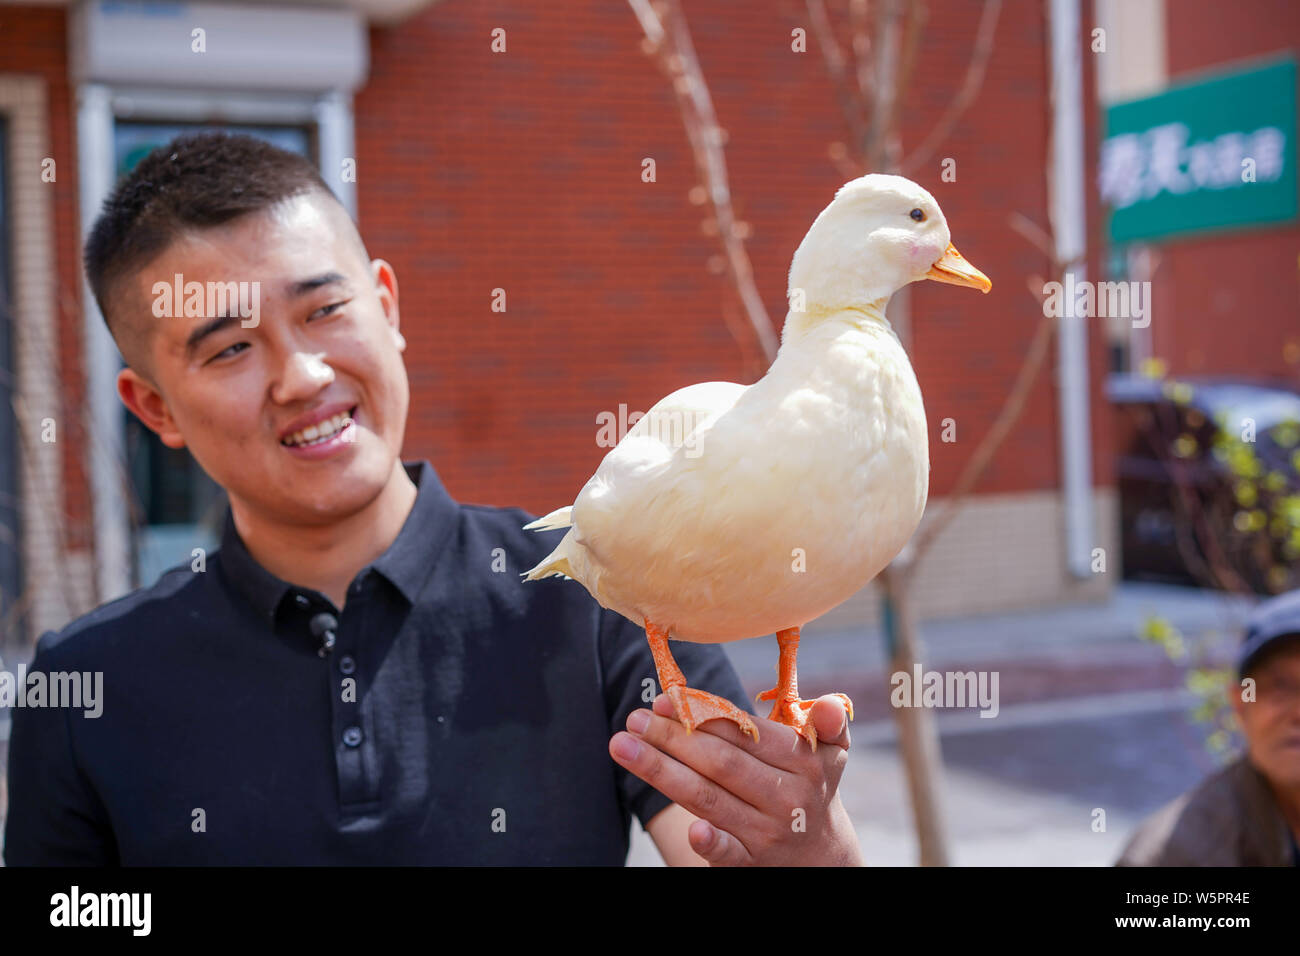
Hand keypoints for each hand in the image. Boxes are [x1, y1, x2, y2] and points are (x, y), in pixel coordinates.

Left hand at [611, 692, 862, 864]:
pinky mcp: (750, 863)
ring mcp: (768, 833)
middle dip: (672, 737)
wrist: (821, 857)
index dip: (703, 714)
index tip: (664, 699)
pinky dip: (709, 842)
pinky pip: (726, 853)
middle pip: (720, 763)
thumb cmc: (810, 785)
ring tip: (622, 746)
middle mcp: (789, 798)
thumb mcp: (829, 752)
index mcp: (805, 762)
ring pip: (708, 797)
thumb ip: (826, 722)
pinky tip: (689, 828)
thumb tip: (830, 704)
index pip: (746, 733)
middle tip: (633, 718)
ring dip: (661, 770)